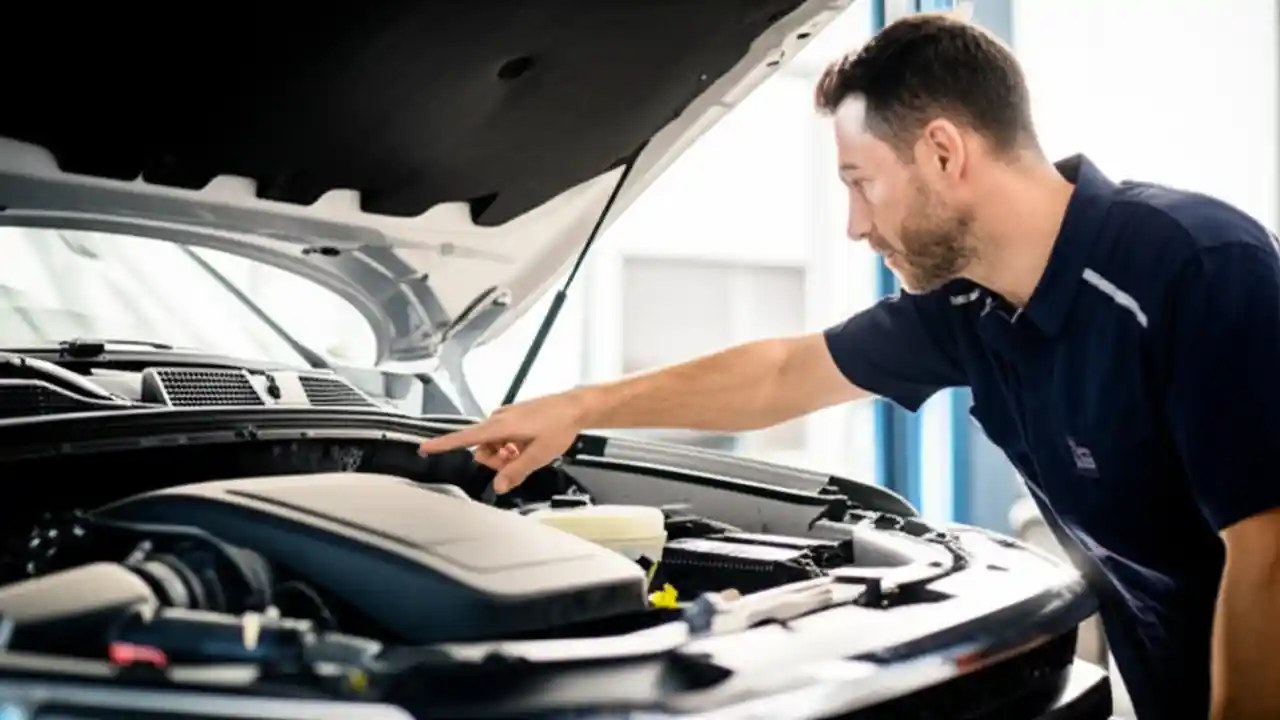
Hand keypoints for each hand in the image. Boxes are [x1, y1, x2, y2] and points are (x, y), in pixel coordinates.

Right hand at [417, 391, 589, 493]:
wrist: (575, 407)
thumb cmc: (558, 427)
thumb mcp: (538, 454)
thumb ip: (516, 471)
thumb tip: (499, 486)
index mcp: (499, 426)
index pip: (464, 438)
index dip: (443, 444)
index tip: (424, 448)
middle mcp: (497, 419)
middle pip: (482, 449)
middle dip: (497, 460)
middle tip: (519, 459)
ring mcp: (505, 418)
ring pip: (493, 445)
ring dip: (506, 454)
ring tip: (528, 450)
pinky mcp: (513, 418)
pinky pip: (503, 437)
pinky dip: (512, 446)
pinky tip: (529, 444)